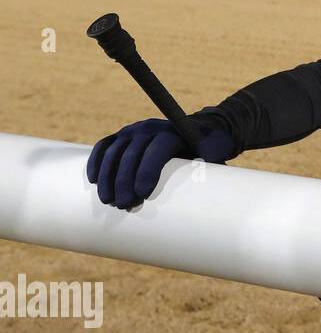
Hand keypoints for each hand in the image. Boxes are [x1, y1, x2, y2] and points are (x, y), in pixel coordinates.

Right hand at [87, 117, 234, 209]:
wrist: (201, 132)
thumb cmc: (209, 149)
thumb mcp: (215, 156)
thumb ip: (211, 167)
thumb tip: (212, 190)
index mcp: (175, 132)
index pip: (157, 148)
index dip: (147, 170)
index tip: (141, 194)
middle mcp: (151, 127)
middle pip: (132, 153)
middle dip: (125, 181)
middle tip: (123, 205)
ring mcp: (134, 130)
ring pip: (115, 151)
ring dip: (108, 177)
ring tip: (108, 201)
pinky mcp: (123, 136)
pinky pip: (104, 146)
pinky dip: (96, 161)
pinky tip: (93, 181)